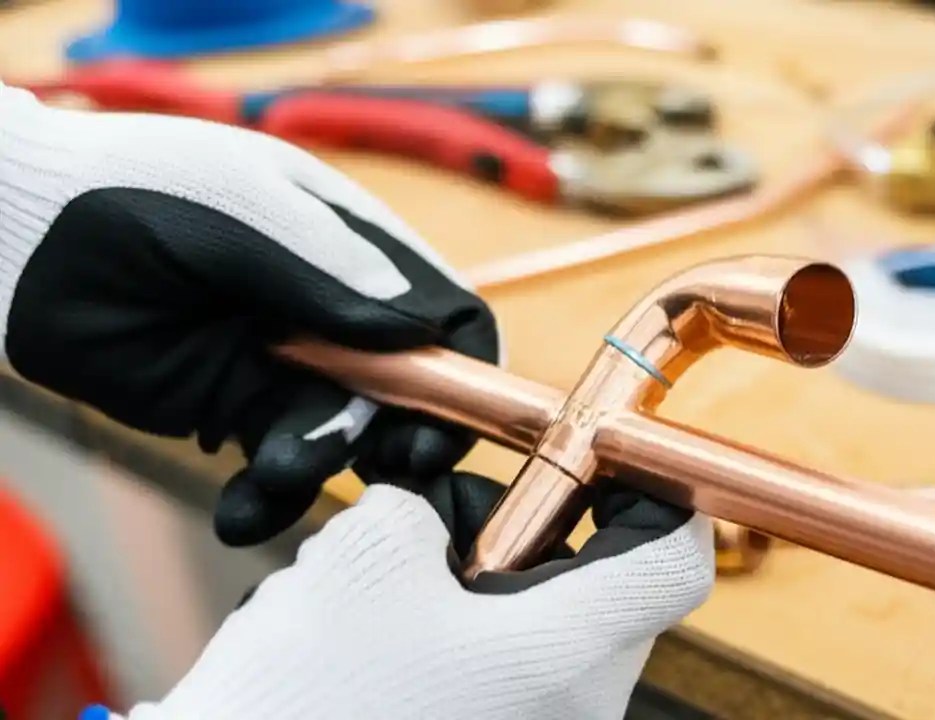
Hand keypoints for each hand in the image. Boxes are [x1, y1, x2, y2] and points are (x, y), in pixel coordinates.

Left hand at [0, 85, 498, 544]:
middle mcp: (336, 312)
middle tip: (390, 465)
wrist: (17, 239)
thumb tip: (422, 330)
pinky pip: (279, 467)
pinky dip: (268, 497)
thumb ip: (326, 270)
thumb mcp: (237, 215)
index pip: (448, 317)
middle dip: (407, 435)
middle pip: (413, 390)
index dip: (465, 374)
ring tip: (270, 474)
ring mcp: (288, 364)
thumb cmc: (130, 194)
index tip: (444, 422)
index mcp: (356, 249)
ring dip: (323, 467)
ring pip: (346, 438)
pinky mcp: (236, 409)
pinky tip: (239, 511)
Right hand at [114, 475, 714, 719]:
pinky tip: (381, 633)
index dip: (652, 492)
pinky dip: (459, 638)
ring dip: (479, 587)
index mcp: (564, 655)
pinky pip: (504, 677)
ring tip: (390, 585)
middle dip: (524, 534)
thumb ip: (420, 509)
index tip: (598, 458)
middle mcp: (575, 712)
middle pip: (601, 591)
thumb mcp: (364, 557)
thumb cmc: (303, 698)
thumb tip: (428, 519)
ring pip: (544, 633)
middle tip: (445, 519)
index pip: (675, 560)